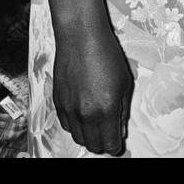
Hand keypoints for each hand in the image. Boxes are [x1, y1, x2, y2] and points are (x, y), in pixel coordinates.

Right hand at [52, 22, 134, 155]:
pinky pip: (66, 125)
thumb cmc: (105, 54)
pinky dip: (75, 125)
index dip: (116, 145)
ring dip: (88, 135)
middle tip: (108, 133)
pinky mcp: (58, 102)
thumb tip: (120, 127)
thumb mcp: (125, 82)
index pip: (110, 145)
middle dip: (103, 143)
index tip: (118, 140)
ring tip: (95, 122)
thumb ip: (123, 110)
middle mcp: (86, 114)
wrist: (80, 37)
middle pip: (94, 146)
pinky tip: (82, 113)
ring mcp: (70, 109)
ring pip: (78, 138)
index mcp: (106, 110)